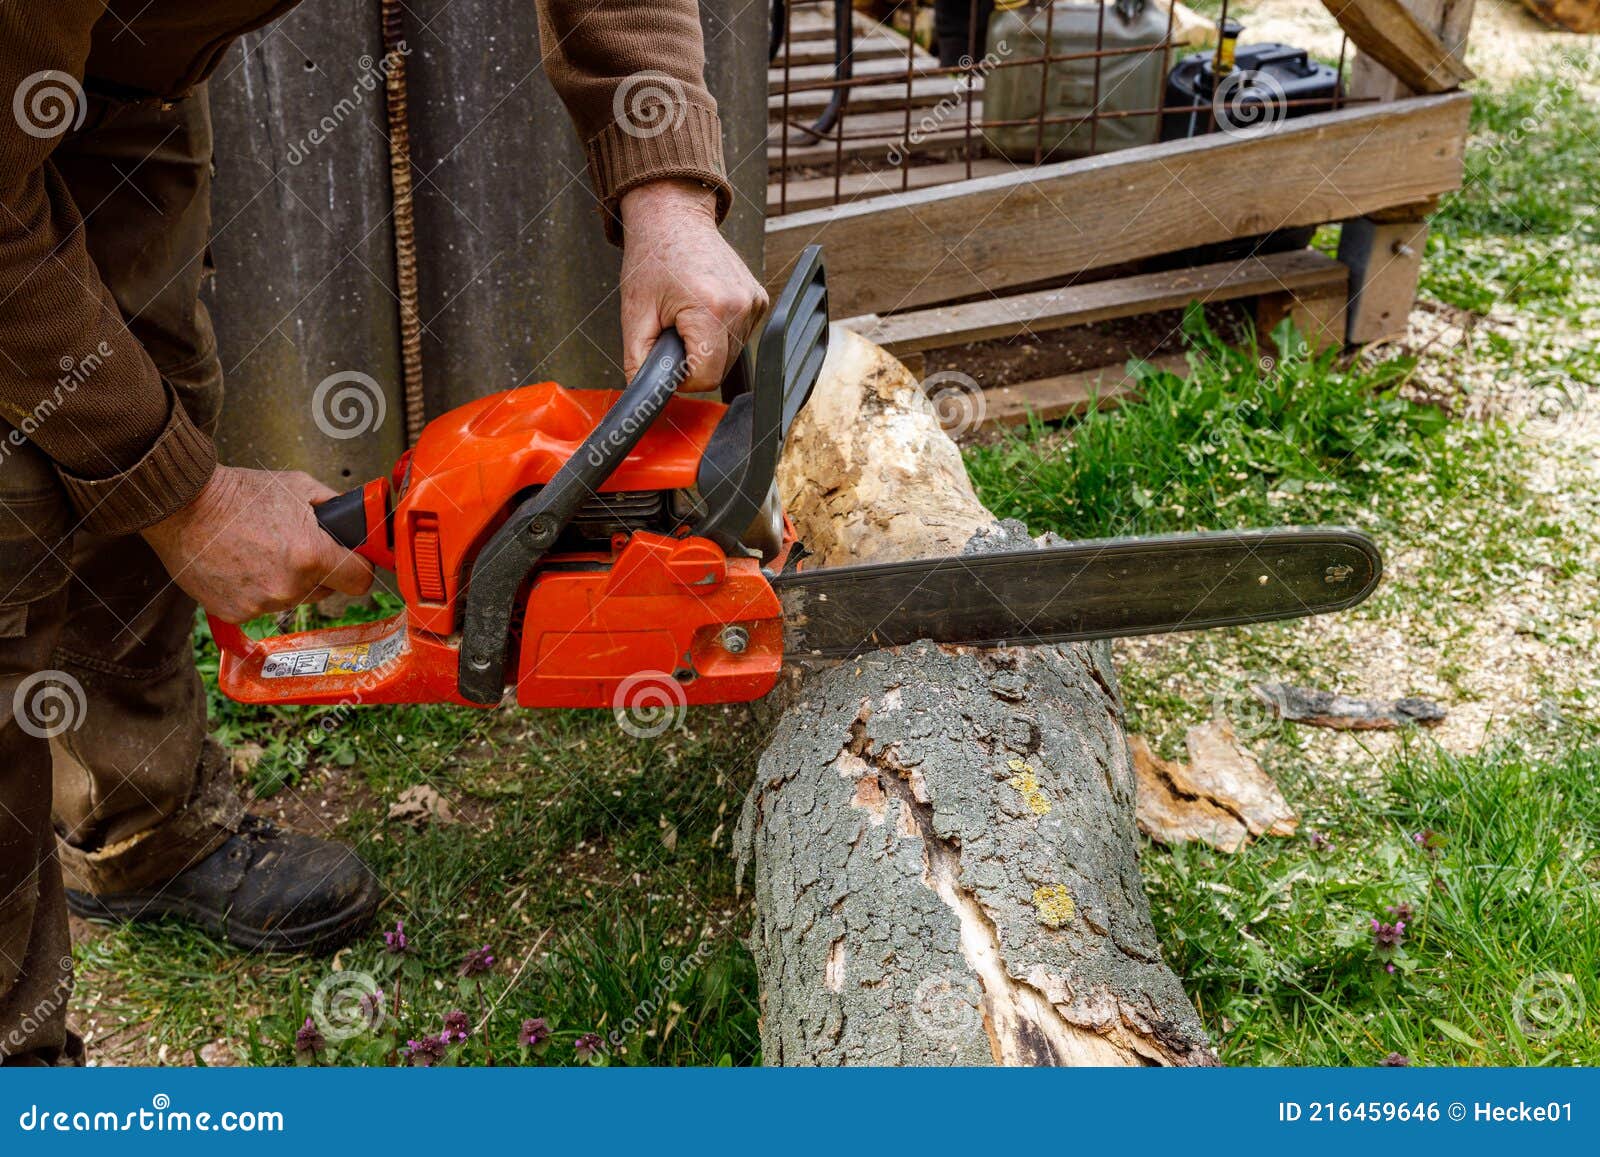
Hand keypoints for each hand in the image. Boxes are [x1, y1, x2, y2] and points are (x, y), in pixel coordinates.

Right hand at [142, 466, 373, 622]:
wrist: (184, 507)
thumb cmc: (239, 494)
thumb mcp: (299, 486)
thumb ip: (337, 506)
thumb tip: (360, 520)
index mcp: (312, 556)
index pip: (360, 581)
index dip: (358, 567)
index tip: (351, 560)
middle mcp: (290, 586)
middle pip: (328, 590)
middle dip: (320, 570)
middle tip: (295, 545)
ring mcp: (262, 604)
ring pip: (294, 598)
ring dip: (287, 580)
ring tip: (262, 551)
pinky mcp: (236, 614)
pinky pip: (262, 606)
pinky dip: (257, 590)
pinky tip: (242, 566)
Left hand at [618, 179, 767, 392]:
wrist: (673, 217)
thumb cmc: (654, 256)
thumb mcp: (634, 312)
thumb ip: (637, 360)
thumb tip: (645, 393)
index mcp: (710, 308)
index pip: (705, 376)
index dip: (683, 380)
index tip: (668, 364)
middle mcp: (740, 305)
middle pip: (720, 369)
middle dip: (694, 362)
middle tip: (672, 333)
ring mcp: (754, 302)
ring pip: (732, 355)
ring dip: (707, 348)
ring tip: (687, 318)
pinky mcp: (759, 299)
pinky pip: (739, 337)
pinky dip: (720, 334)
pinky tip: (703, 311)